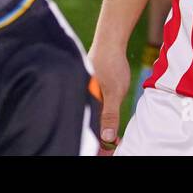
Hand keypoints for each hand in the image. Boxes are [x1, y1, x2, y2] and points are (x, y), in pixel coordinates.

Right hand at [88, 37, 130, 155]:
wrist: (110, 40)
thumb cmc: (111, 64)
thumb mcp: (114, 92)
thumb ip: (109, 115)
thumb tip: (106, 139)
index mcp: (81, 101)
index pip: (86, 128)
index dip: (96, 143)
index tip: (106, 152)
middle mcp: (79, 98)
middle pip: (85, 124)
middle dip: (97, 137)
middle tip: (111, 147)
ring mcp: (83, 93)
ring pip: (89, 116)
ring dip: (99, 127)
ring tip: (110, 140)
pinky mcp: (89, 89)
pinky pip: (92, 108)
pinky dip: (99, 117)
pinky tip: (107, 125)